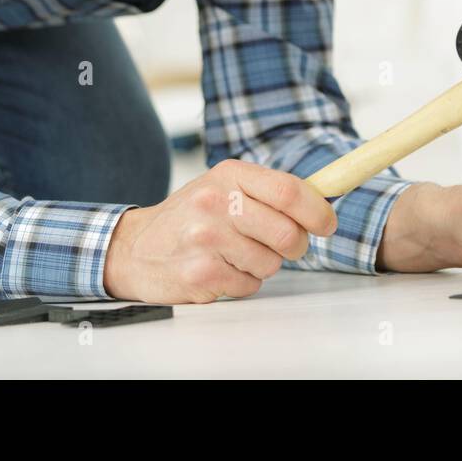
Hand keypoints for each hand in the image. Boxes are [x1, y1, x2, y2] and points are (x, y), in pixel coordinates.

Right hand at [103, 158, 337, 303]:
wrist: (135, 247)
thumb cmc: (189, 218)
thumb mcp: (224, 188)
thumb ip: (268, 193)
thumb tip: (322, 202)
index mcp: (228, 175)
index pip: (288, 191)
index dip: (317, 211)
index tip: (326, 224)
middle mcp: (216, 202)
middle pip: (287, 232)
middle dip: (293, 246)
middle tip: (278, 246)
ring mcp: (206, 237)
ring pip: (271, 263)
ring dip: (261, 265)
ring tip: (233, 254)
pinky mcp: (200, 272)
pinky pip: (249, 285)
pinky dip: (241, 282)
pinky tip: (218, 269)